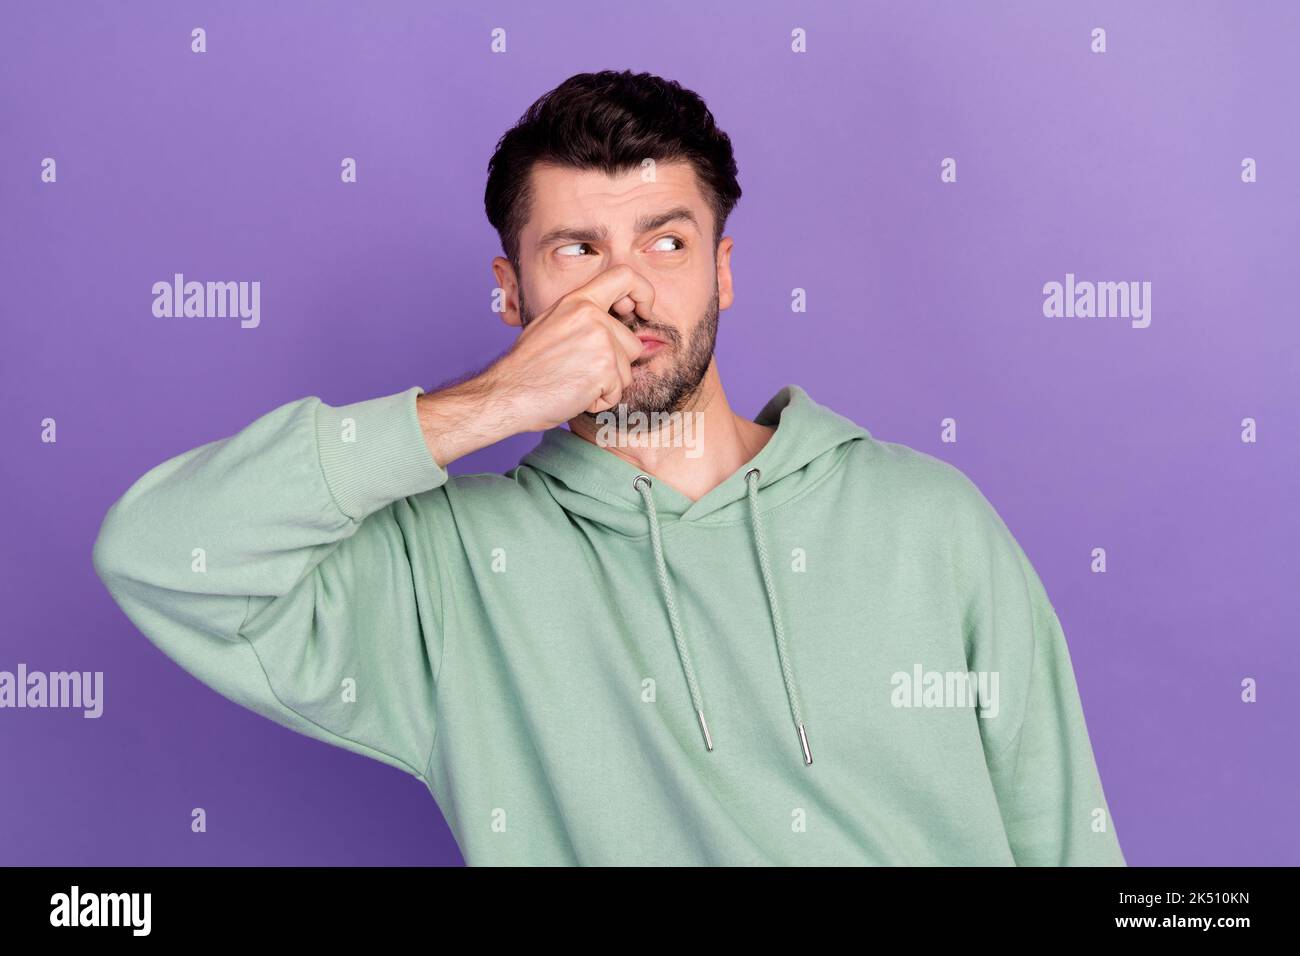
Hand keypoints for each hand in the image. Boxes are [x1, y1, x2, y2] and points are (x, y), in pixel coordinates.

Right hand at [486, 265, 651, 430]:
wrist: (509, 392)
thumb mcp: (551, 323)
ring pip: (627, 370)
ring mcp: (601, 343)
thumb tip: (618, 314)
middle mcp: (592, 317)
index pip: (624, 277)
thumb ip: (583, 316)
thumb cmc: (527, 366)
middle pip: (632, 342)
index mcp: (578, 301)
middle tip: (579, 370)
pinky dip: (599, 401)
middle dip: (614, 364)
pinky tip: (575, 395)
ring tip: (574, 381)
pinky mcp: (605, 370)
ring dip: (607, 384)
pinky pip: (617, 392)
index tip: (643, 310)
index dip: (643, 292)